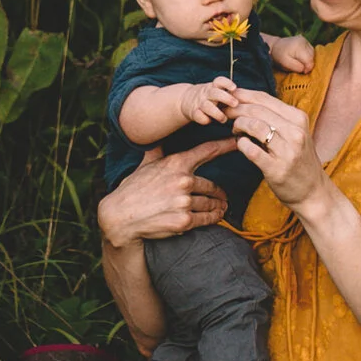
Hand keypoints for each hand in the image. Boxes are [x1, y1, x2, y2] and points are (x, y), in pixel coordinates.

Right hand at [98, 140, 236, 248]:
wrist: (121, 217)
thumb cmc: (132, 190)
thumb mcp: (144, 166)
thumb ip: (156, 152)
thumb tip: (157, 140)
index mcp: (175, 163)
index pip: (207, 151)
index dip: (226, 145)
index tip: (239, 141)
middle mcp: (182, 180)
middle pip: (213, 186)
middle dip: (219, 194)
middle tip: (223, 197)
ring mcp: (184, 201)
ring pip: (211, 204)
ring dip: (219, 207)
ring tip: (222, 208)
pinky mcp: (184, 220)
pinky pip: (207, 219)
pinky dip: (213, 218)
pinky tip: (216, 217)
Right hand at [176, 76, 237, 126]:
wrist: (187, 100)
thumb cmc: (211, 98)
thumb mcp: (219, 92)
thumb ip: (232, 95)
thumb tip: (254, 102)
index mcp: (214, 87)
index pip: (220, 81)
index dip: (226, 83)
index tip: (234, 88)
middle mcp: (207, 93)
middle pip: (215, 93)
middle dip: (225, 98)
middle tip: (235, 103)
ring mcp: (200, 103)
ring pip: (207, 105)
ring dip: (216, 112)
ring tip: (224, 119)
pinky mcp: (194, 112)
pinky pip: (198, 115)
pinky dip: (204, 118)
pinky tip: (209, 121)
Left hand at [225, 87, 326, 208]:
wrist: (313, 191)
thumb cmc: (299, 159)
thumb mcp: (294, 132)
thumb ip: (274, 117)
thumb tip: (244, 100)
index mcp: (298, 118)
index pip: (264, 98)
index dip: (242, 96)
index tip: (228, 99)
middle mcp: (295, 132)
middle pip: (256, 110)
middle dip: (235, 109)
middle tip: (224, 114)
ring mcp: (287, 151)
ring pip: (254, 126)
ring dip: (238, 125)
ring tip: (235, 130)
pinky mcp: (277, 169)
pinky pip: (251, 150)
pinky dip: (242, 144)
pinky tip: (241, 144)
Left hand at [267, 33, 315, 73]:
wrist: (275, 46)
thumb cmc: (279, 56)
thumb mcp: (285, 64)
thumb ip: (297, 67)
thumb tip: (305, 69)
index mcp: (299, 47)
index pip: (309, 61)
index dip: (307, 69)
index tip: (302, 72)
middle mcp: (303, 41)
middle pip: (311, 57)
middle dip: (307, 64)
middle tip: (298, 66)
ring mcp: (305, 40)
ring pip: (312, 54)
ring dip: (307, 60)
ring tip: (298, 61)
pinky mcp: (305, 40)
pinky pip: (311, 51)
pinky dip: (307, 56)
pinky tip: (301, 57)